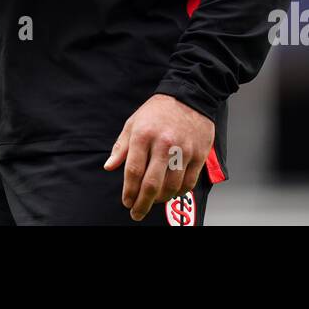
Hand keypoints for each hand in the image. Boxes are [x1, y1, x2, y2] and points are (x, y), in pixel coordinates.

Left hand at [103, 93, 214, 220]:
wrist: (190, 95)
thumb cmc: (159, 110)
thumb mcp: (134, 122)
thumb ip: (121, 147)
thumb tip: (110, 166)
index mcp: (144, 134)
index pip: (133, 171)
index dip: (129, 191)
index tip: (126, 201)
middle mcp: (164, 144)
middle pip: (151, 184)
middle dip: (142, 203)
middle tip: (136, 213)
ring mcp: (183, 150)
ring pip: (171, 186)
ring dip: (160, 200)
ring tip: (153, 201)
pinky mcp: (199, 154)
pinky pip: (188, 182)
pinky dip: (178, 193)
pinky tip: (171, 193)